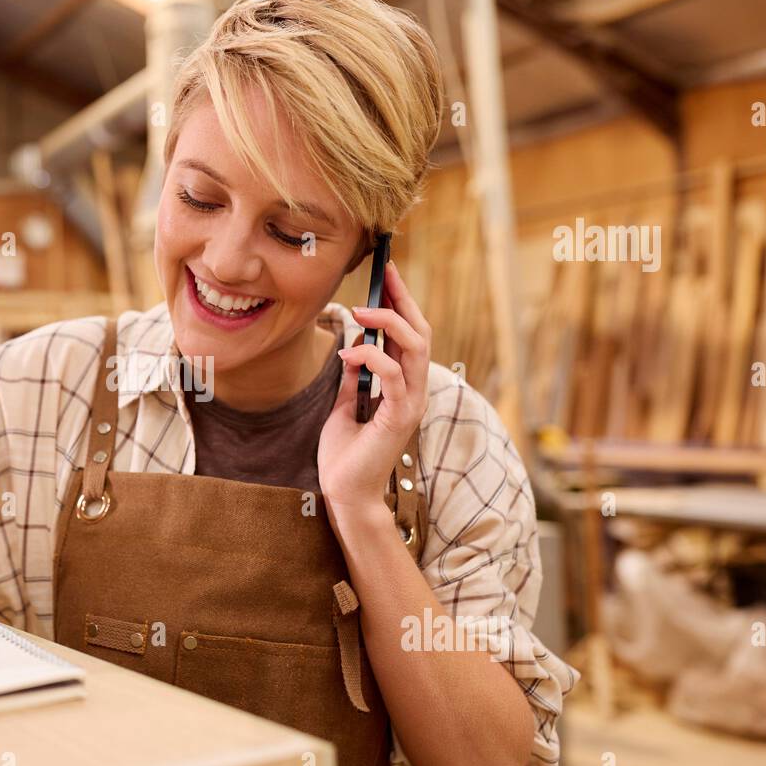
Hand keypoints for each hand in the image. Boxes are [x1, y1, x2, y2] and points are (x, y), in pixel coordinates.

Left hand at [318, 261, 431, 520]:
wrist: (344, 492)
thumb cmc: (345, 454)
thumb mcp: (346, 404)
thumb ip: (355, 376)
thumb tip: (353, 343)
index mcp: (405, 386)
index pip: (410, 335)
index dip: (402, 302)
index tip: (387, 273)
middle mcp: (414, 390)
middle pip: (421, 332)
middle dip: (402, 299)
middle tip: (384, 273)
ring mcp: (411, 403)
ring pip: (415, 347)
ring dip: (387, 322)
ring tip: (359, 310)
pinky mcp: (399, 417)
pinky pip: (393, 375)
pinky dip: (370, 356)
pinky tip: (347, 352)